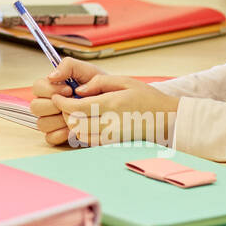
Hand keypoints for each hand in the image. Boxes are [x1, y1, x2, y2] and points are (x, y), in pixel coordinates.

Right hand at [30, 57, 108, 145]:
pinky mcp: (58, 135)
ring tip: (76, 116)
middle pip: (35, 107)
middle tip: (72, 104)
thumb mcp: (87, 71)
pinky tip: (73, 129)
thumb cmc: (100, 87)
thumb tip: (51, 75)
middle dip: (54, 106)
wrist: (115, 105)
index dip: (50, 89)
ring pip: (42, 123)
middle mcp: (48, 104)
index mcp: (52, 88)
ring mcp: (51, 121)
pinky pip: (50, 138)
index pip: (37, 87)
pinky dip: (61, 134)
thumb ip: (68, 66)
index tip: (68, 90)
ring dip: (59, 120)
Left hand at [35, 58, 179, 147]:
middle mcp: (111, 124)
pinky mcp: (114, 144)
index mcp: (112, 105)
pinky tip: (86, 122)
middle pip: (75, 124)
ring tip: (74, 113)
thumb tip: (79, 90)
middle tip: (64, 104)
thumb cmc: (148, 98)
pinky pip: (90, 142)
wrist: (168, 119)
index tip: (57, 96)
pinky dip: (82, 133)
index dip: (61, 103)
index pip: (76, 108)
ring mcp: (112, 137)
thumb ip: (99, 82)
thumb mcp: (125, 81)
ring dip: (72, 124)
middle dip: (64, 114)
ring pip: (80, 136)